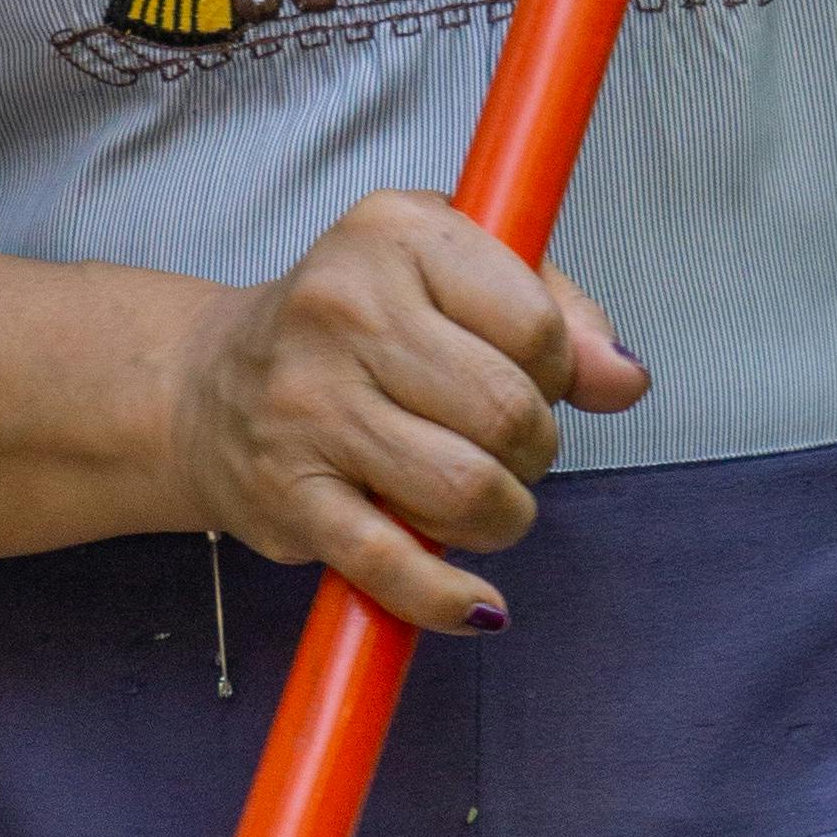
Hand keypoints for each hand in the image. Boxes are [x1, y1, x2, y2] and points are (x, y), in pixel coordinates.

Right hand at [164, 190, 647, 632]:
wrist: (211, 385)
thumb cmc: (353, 327)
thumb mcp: (452, 272)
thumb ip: (555, 312)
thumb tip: (625, 378)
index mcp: (394, 235)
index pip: (536, 326)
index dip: (559, 373)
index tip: (533, 380)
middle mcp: (343, 311)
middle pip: (507, 413)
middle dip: (532, 450)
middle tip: (502, 448)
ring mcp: (310, 407)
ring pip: (466, 490)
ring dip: (499, 516)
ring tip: (478, 501)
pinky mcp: (289, 496)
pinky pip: (392, 563)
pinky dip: (448, 597)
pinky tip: (475, 601)